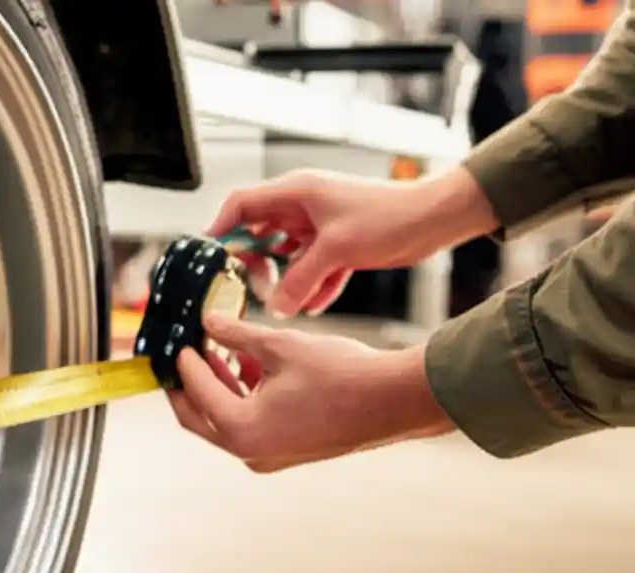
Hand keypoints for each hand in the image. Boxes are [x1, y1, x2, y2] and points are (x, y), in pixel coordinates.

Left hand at [166, 315, 455, 472]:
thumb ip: (235, 334)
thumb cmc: (342, 374)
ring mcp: (268, 456)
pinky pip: (250, 424)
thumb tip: (208, 321)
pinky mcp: (286, 451)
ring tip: (215, 349)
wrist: (394, 400)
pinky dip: (242, 398)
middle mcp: (250, 452)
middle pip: (199, 416)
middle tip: (180, 353)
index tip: (176, 340)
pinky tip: (246, 365)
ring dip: (217, 387)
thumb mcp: (279, 345)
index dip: (183, 362)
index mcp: (241, 430)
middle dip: (188, 383)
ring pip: (225, 420)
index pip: (195, 391)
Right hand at [209, 167, 498, 317]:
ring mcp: (321, 224)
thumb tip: (278, 306)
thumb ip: (300, 279)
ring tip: (287, 302)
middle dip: (255, 261)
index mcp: (296, 192)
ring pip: (288, 254)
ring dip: (287, 279)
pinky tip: (314, 306)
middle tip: (250, 285)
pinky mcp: (340, 242)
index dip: (221, 228)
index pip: (242, 205)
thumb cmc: (390, 216)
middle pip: (261, 232)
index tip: (210, 255)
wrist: (437, 218)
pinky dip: (312, 285)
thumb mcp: (337, 250)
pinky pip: (314, 266)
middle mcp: (304, 205)